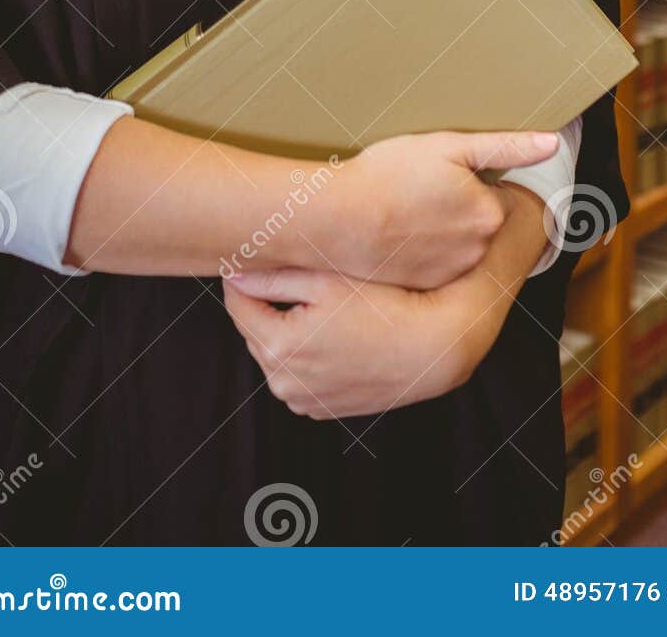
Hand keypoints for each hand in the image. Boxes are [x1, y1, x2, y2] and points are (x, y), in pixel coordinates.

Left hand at [223, 262, 501, 418]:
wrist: (433, 348)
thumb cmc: (384, 305)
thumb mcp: (325, 279)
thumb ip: (271, 276)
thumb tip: (232, 272)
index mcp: (277, 346)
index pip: (237, 304)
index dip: (244, 275)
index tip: (254, 256)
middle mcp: (284, 383)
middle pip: (256, 329)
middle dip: (268, 302)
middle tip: (297, 275)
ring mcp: (304, 401)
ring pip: (277, 353)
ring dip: (286, 329)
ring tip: (322, 304)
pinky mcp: (323, 409)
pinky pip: (300, 375)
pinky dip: (307, 355)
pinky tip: (336, 333)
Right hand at [321, 128, 559, 290]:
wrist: (337, 220)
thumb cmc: (387, 175)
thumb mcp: (448, 147)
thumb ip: (506, 146)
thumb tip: (552, 143)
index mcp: (490, 214)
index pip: (492, 192)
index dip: (465, 179)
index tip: (436, 175)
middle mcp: (478, 250)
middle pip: (477, 220)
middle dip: (456, 206)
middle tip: (418, 191)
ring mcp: (450, 273)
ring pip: (456, 243)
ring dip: (440, 230)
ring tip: (404, 211)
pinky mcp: (424, 287)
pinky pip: (434, 264)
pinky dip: (422, 252)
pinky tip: (397, 235)